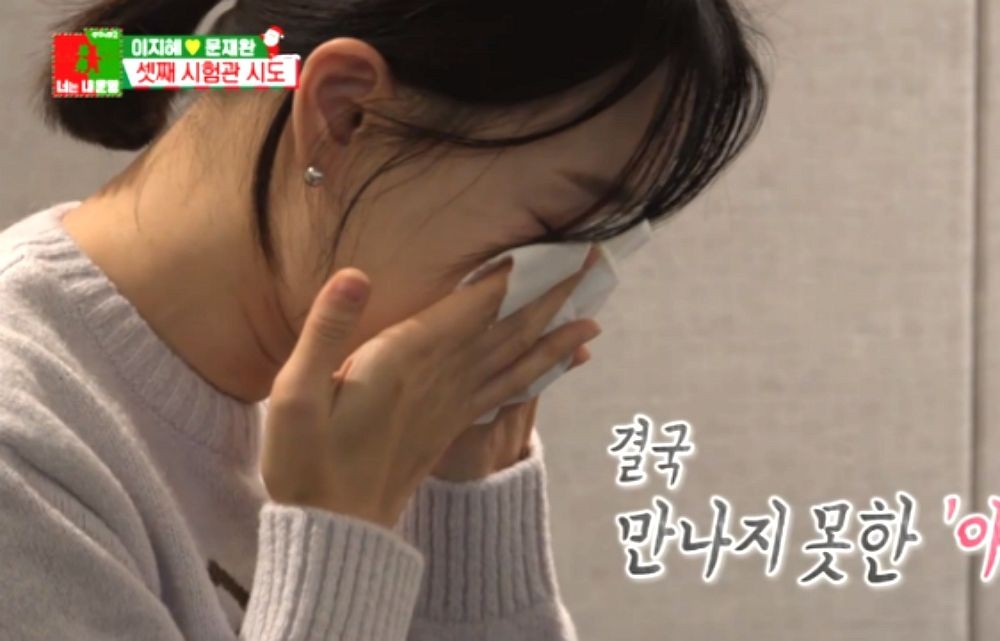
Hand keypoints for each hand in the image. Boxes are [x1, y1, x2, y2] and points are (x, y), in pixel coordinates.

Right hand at [260, 244, 601, 528]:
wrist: (335, 530)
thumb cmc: (307, 462)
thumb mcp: (295, 394)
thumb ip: (328, 329)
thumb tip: (356, 274)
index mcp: (405, 362)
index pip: (471, 308)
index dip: (511, 275)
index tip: (550, 247)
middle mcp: (441, 380)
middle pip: (506, 329)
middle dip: (550, 295)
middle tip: (592, 265)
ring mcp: (452, 406)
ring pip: (516, 361)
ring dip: (556, 335)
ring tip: (594, 315)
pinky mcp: (453, 427)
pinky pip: (509, 393)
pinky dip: (539, 375)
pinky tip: (560, 367)